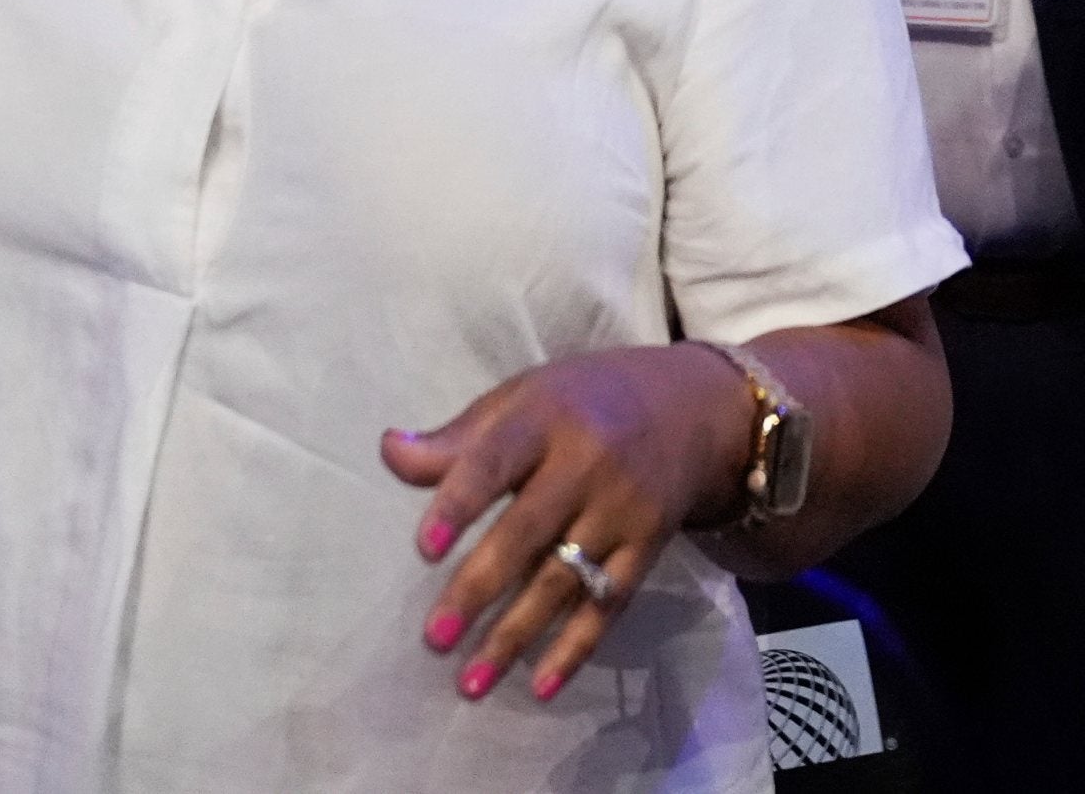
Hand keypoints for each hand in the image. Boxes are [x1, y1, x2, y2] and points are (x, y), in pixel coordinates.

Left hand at [385, 342, 750, 705]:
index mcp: (547, 416)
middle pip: (529, 530)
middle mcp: (589, 462)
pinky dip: (576, 647)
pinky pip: (609, 603)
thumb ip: (460, 437)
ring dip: (516, 634)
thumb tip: (390, 451)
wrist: (693, 408)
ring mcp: (623, 508)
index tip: (425, 548)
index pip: (496, 460)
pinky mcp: (649, 545)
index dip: (460, 502)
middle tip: (435, 638)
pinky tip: (540, 686)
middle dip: (480, 587)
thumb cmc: (584, 403)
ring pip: (564, 579)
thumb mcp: (525, 398)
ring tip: (470, 682)